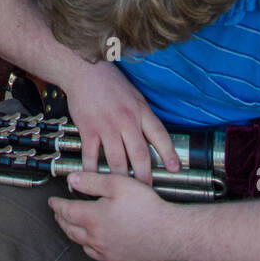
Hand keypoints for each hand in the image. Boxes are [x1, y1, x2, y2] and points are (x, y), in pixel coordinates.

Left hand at [49, 172, 178, 260]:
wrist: (170, 234)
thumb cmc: (148, 208)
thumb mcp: (118, 184)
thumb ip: (91, 181)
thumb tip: (72, 180)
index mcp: (93, 218)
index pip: (66, 211)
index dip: (56, 204)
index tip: (52, 201)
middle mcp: (96, 238)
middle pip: (70, 229)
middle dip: (61, 219)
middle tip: (58, 212)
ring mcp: (107, 252)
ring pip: (81, 243)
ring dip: (72, 233)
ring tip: (71, 225)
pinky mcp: (118, 260)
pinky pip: (96, 254)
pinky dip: (88, 246)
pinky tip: (92, 242)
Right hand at [64, 59, 178, 182]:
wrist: (83, 70)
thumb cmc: (109, 81)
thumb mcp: (134, 95)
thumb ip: (142, 115)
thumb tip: (152, 135)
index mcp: (140, 111)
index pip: (160, 135)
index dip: (169, 154)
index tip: (175, 169)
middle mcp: (126, 120)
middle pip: (140, 155)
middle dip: (145, 176)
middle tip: (147, 190)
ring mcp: (107, 126)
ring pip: (117, 160)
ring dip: (121, 179)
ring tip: (123, 190)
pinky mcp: (88, 129)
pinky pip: (91, 156)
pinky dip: (91, 171)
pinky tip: (93, 180)